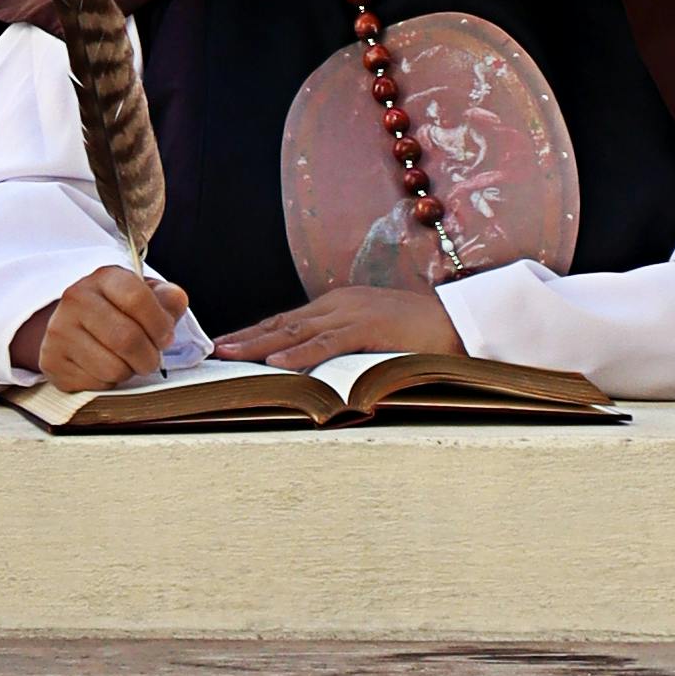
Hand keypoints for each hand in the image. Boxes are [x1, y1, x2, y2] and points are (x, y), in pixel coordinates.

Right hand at [14, 263, 189, 392]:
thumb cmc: (119, 312)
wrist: (75, 326)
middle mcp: (76, 299)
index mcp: (104, 278)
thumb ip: (168, 299)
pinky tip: (104, 367)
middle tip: (151, 358)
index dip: (159, 324)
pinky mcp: (52, 361)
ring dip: (129, 371)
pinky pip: (95, 383)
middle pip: (127, 338)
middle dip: (149, 357)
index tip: (165, 337)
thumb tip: (174, 301)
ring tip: (126, 361)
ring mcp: (60, 330)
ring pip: (113, 367)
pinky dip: (108, 382)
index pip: (137, 298)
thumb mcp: (147, 297)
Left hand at [212, 282, 465, 369]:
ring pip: (296, 330)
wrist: (460, 321)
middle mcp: (339, 304)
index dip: (256, 333)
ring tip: (229, 354)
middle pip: (282, 322)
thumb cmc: (421, 335)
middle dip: (246, 337)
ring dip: (259, 344)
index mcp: (339, 306)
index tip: (227, 345)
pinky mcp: (368, 327)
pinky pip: (327, 342)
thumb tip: (317, 370)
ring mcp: (352, 314)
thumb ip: (345, 347)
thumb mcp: (374, 338)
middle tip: (214, 350)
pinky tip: (276, 361)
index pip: (287, 321)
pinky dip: (299, 352)